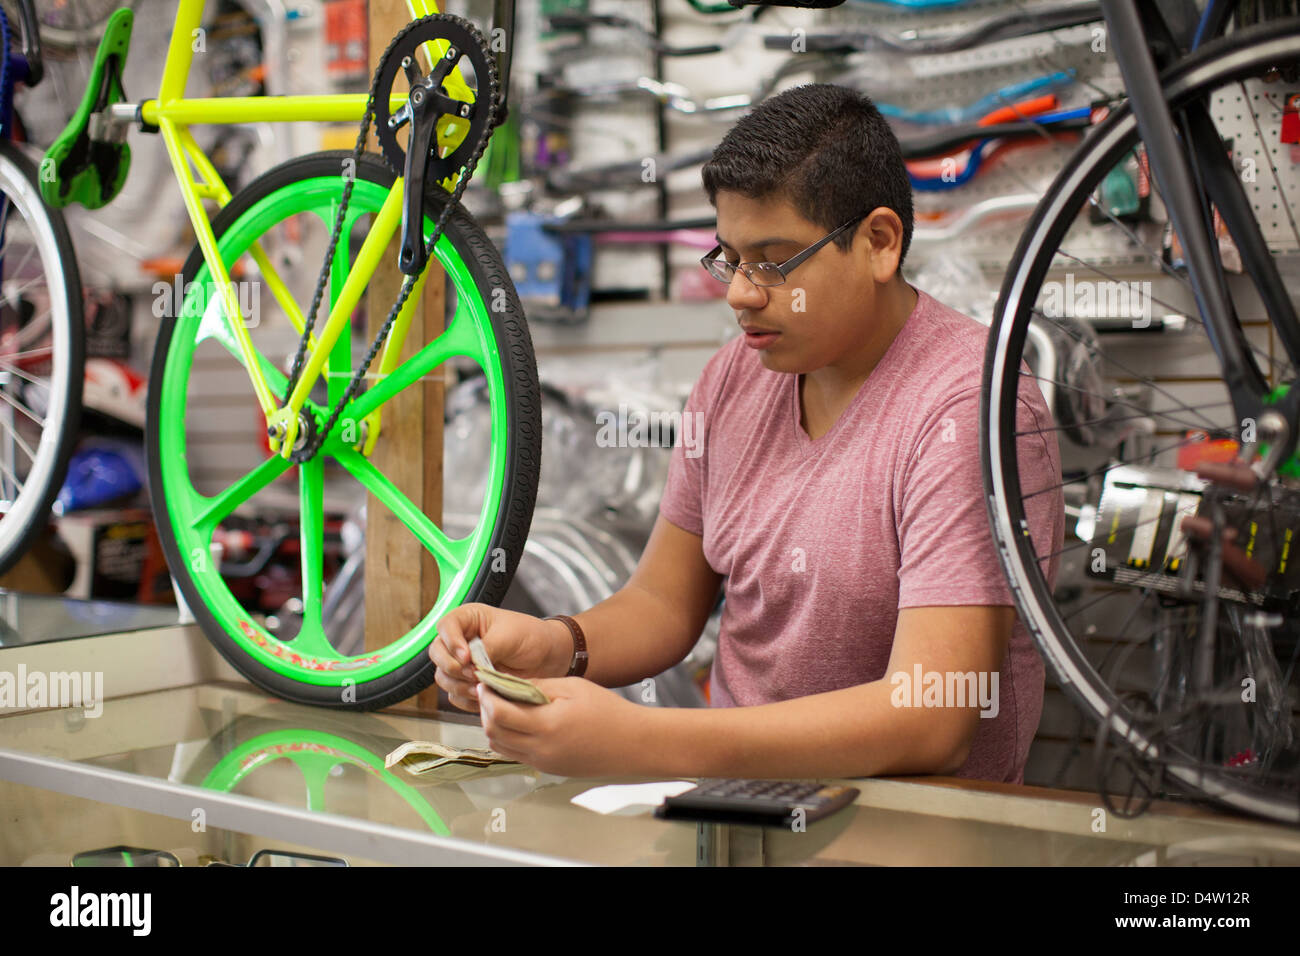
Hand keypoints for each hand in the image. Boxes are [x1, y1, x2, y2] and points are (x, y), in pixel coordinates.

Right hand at [431, 603, 568, 712]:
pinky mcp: (469, 684)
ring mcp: (463, 664)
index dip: (451, 642)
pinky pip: (456, 695)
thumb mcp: (509, 636)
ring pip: (443, 677)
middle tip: (473, 674)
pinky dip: (466, 699)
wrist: (548, 657)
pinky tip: (484, 695)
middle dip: (452, 667)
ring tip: (481, 686)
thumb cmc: (531, 636)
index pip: (445, 626)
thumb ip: (487, 648)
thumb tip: (471, 665)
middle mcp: (461, 640)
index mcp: (468, 620)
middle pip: (437, 654)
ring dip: (459, 685)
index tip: (467, 656)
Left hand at [477, 677, 649, 776]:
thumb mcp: (573, 687)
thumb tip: (511, 684)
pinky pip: (517, 755)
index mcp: (547, 725)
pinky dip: (509, 739)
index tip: (485, 683)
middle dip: (485, 711)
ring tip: (501, 707)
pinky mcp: (548, 769)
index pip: (499, 714)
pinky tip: (519, 722)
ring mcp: (543, 763)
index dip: (486, 697)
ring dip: (494, 727)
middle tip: (488, 694)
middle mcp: (540, 749)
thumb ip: (539, 686)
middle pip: (494, 733)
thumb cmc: (609, 713)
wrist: (632, 744)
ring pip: (501, 747)